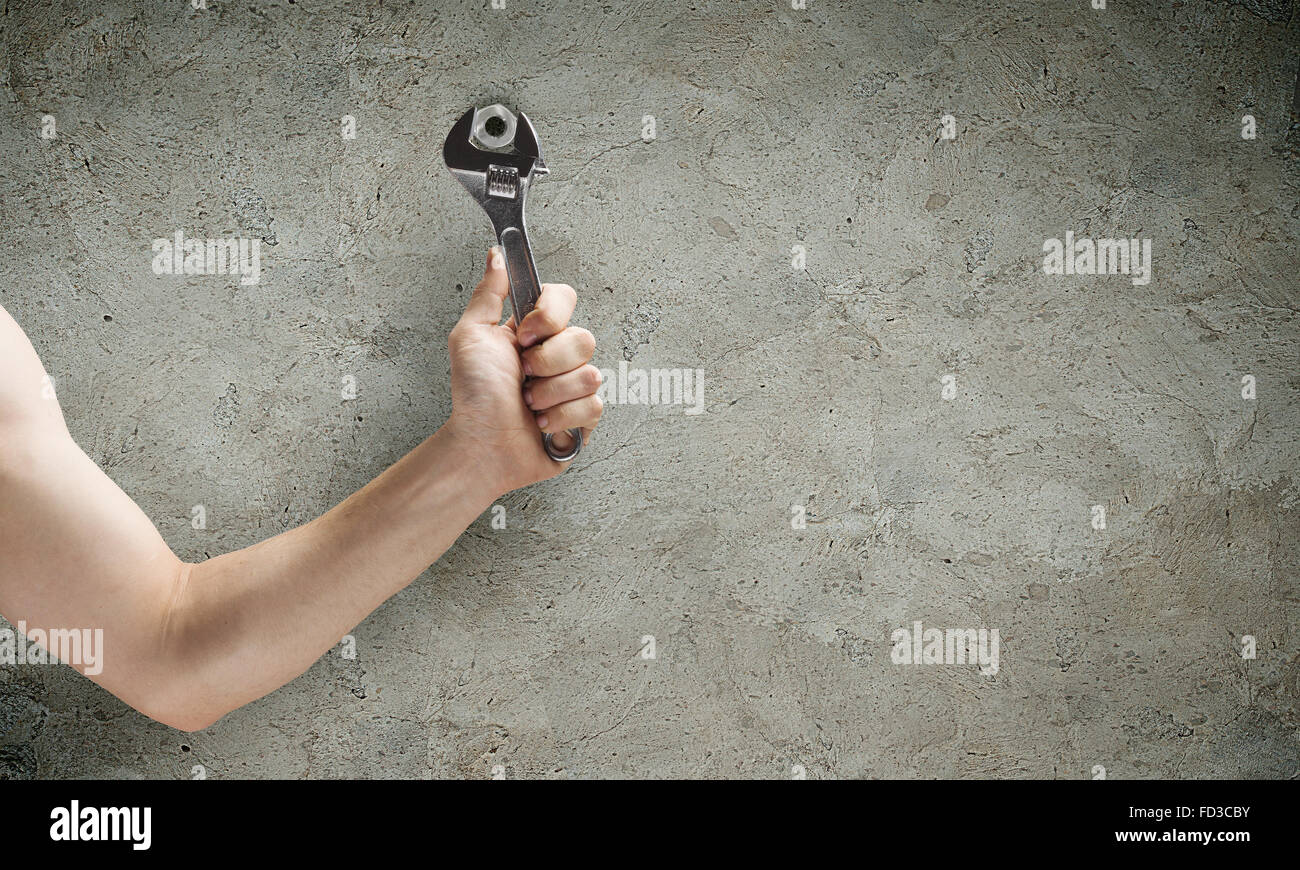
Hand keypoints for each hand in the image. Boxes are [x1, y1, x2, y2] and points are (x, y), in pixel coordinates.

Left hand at [444, 247, 602, 494]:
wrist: (480, 446)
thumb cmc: (473, 397)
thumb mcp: (471, 335)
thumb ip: (490, 293)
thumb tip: (497, 255)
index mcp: (535, 331)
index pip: (565, 298)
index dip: (550, 316)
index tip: (523, 337)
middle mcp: (558, 356)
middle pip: (584, 338)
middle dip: (546, 363)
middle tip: (522, 377)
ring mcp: (574, 387)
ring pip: (590, 375)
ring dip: (550, 394)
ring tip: (528, 405)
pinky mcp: (584, 419)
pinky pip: (593, 406)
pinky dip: (560, 418)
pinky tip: (541, 424)